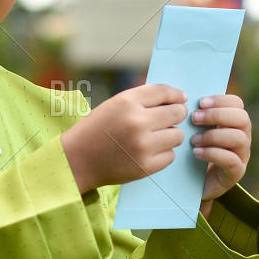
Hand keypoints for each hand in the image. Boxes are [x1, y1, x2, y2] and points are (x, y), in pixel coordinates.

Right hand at [60, 84, 186, 194]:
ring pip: (177, 135)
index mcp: (127, 102)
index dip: (176, 94)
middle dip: (177, 114)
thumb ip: (141, 100)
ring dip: (171, 135)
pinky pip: (170, 155)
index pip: (163, 92)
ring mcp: (143, 146)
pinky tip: (150, 151)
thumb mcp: (114, 105)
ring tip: (157, 136)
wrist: (77, 160)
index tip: (181, 98)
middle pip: (176, 113)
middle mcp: (137, 122)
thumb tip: (175, 99)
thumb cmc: (96, 129)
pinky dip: (164, 153)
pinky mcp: (145, 166)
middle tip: (173, 118)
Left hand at [190, 94, 250, 215]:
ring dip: (213, 135)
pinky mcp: (236, 172)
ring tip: (193, 139)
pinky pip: (231, 160)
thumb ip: (194, 114)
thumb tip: (181, 96)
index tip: (200, 102)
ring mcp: (242, 155)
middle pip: (242, 118)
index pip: (237, 103)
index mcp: (234, 121)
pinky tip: (196, 153)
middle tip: (194, 118)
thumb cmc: (191, 150)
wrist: (191, 183)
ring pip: (239, 138)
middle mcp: (243, 136)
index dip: (220, 100)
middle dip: (217, 115)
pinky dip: (213, 153)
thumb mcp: (193, 129)